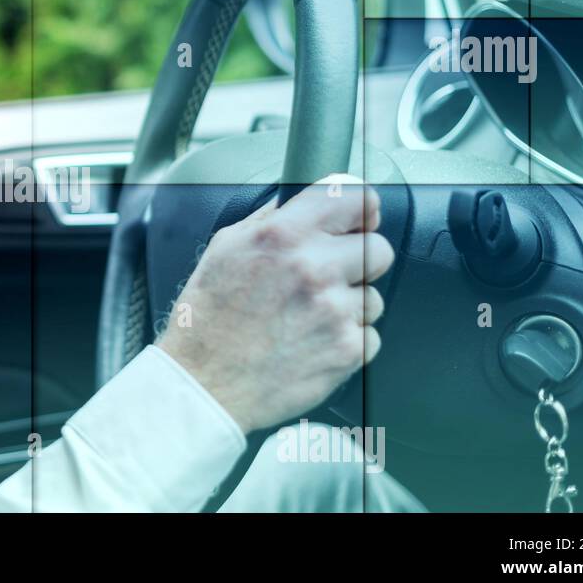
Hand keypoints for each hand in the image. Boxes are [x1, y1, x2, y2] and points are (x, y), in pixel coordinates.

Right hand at [155, 174, 394, 433]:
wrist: (203, 384)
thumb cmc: (208, 320)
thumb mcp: (224, 249)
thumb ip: (268, 220)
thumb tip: (298, 206)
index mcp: (285, 235)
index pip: (355, 198)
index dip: (362, 209)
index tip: (360, 219)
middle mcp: (315, 267)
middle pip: (379, 248)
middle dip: (359, 261)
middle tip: (329, 278)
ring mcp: (336, 311)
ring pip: (373, 297)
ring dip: (349, 307)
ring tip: (308, 320)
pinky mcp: (347, 350)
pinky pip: (369, 336)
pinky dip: (346, 342)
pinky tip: (312, 344)